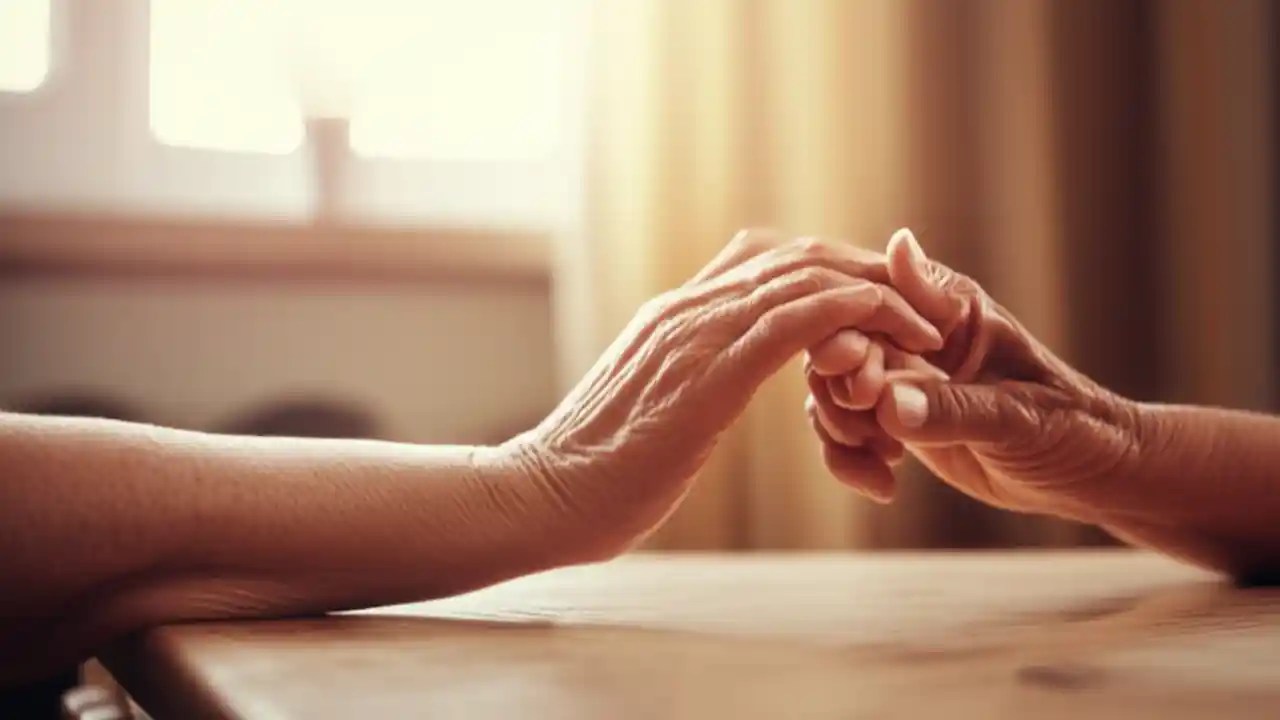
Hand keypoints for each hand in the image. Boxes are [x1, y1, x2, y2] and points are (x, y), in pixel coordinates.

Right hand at [502, 230, 942, 556]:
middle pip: (798, 257)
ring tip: (928, 319)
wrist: (544, 497)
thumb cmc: (596, 472)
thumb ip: (684, 382)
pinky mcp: (710, 373)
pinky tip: (894, 331)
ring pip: (805, 278)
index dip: (834, 272)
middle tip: (924, 300)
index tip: (883, 300)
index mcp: (675, 316)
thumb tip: (712, 385)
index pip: (768, 263)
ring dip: (876, 291)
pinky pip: (797, 320)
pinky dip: (855, 314)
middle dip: (868, 271)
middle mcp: (687, 308)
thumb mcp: (651, 410)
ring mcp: (695, 333)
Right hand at [808, 229, 1142, 522]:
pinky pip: (841, 425)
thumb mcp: (1015, 417)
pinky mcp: (893, 414)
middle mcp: (916, 333)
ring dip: (838, 427)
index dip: (849, 339)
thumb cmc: (1072, 429)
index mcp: (948, 308)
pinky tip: (884, 483)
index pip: (871, 300)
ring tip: (883, 462)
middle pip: (833, 342)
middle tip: (867, 429)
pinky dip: (846, 456)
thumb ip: (949, 406)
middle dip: (838, 391)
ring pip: (828, 386)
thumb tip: (885, 399)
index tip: (861, 387)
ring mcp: (901, 373)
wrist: (1090, 474)